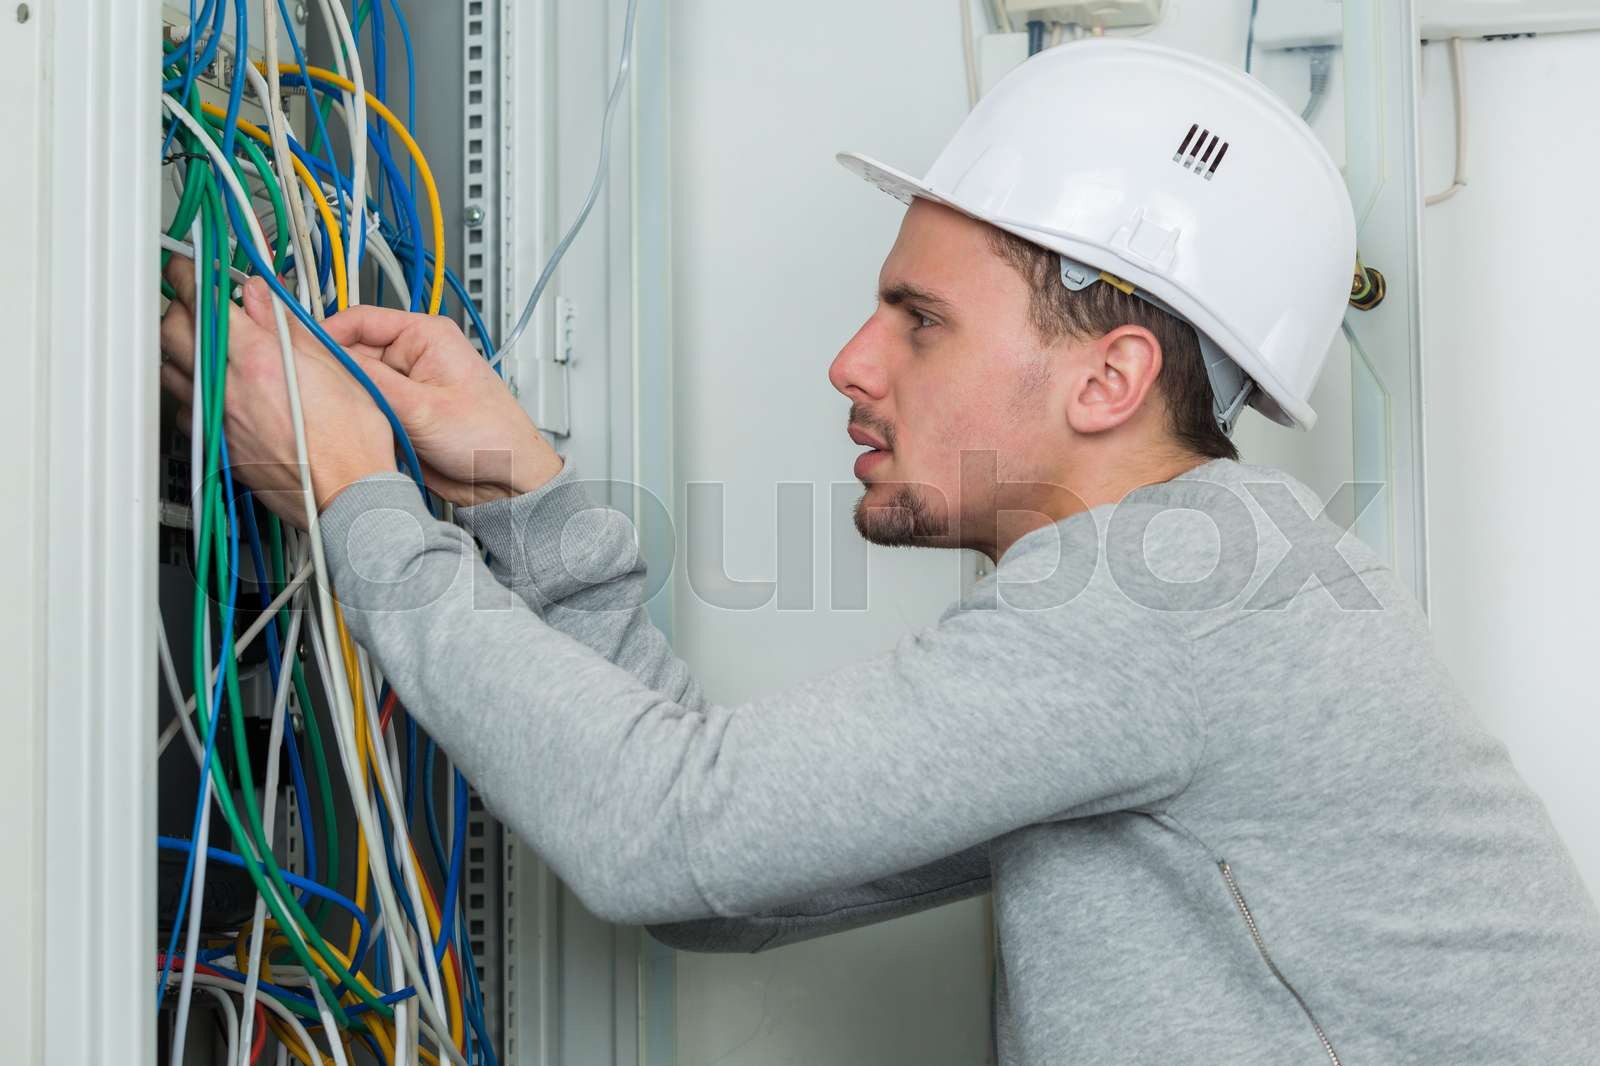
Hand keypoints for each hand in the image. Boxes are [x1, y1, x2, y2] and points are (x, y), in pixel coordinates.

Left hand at [159, 259, 398, 526]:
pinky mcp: (218, 446)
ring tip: (199, 344)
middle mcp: (229, 387)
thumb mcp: (335, 366)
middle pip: (173, 332)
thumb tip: (264, 297)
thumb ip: (288, 326)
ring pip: (170, 371)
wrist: (349, 494)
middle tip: (194, 302)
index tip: (188, 268)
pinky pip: (184, 411)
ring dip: (177, 350)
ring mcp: (219, 419)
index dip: (190, 276)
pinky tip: (210, 392)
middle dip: (178, 308)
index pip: (205, 301)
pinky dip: (188, 393)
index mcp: (258, 358)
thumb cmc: (352, 440)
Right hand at [322, 306, 563, 506]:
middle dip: (333, 372)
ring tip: (334, 413)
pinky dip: (355, 417)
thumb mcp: (423, 407)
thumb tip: (329, 358)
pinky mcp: (400, 412)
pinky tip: (348, 429)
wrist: (505, 481)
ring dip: (345, 398)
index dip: (327, 334)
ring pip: (354, 383)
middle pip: (352, 351)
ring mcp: (405, 385)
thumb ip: (373, 381)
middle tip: (310, 390)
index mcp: (426, 335)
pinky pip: (365, 407)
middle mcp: (414, 355)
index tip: (301, 353)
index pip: (360, 319)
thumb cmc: (491, 437)